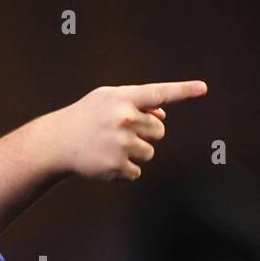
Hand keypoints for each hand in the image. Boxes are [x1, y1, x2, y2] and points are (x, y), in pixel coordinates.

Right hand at [37, 81, 207, 181]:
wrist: (56, 143)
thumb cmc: (86, 117)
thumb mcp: (107, 100)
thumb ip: (137, 102)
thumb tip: (164, 115)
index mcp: (123, 98)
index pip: (159, 93)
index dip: (183, 90)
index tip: (203, 88)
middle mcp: (124, 119)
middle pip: (159, 131)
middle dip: (145, 134)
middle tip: (121, 133)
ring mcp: (121, 143)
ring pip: (150, 152)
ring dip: (135, 153)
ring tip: (111, 147)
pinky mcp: (117, 166)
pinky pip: (137, 171)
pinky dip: (125, 170)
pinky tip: (106, 161)